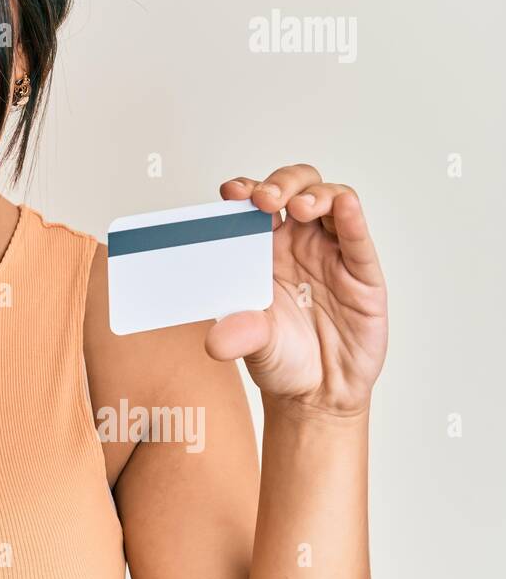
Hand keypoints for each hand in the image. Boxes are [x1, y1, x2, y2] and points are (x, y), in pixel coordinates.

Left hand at [204, 164, 387, 418]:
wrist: (317, 394)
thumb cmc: (281, 358)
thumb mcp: (252, 345)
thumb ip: (238, 335)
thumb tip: (216, 339)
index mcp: (262, 249)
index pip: (254, 203)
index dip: (245, 190)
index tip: (231, 193)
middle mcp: (297, 243)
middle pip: (294, 189)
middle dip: (279, 184)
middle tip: (263, 199)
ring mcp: (331, 254)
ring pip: (328, 200)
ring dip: (312, 193)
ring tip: (298, 208)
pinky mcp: (361, 273)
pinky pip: (357, 236)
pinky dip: (350, 214)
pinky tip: (343, 205)